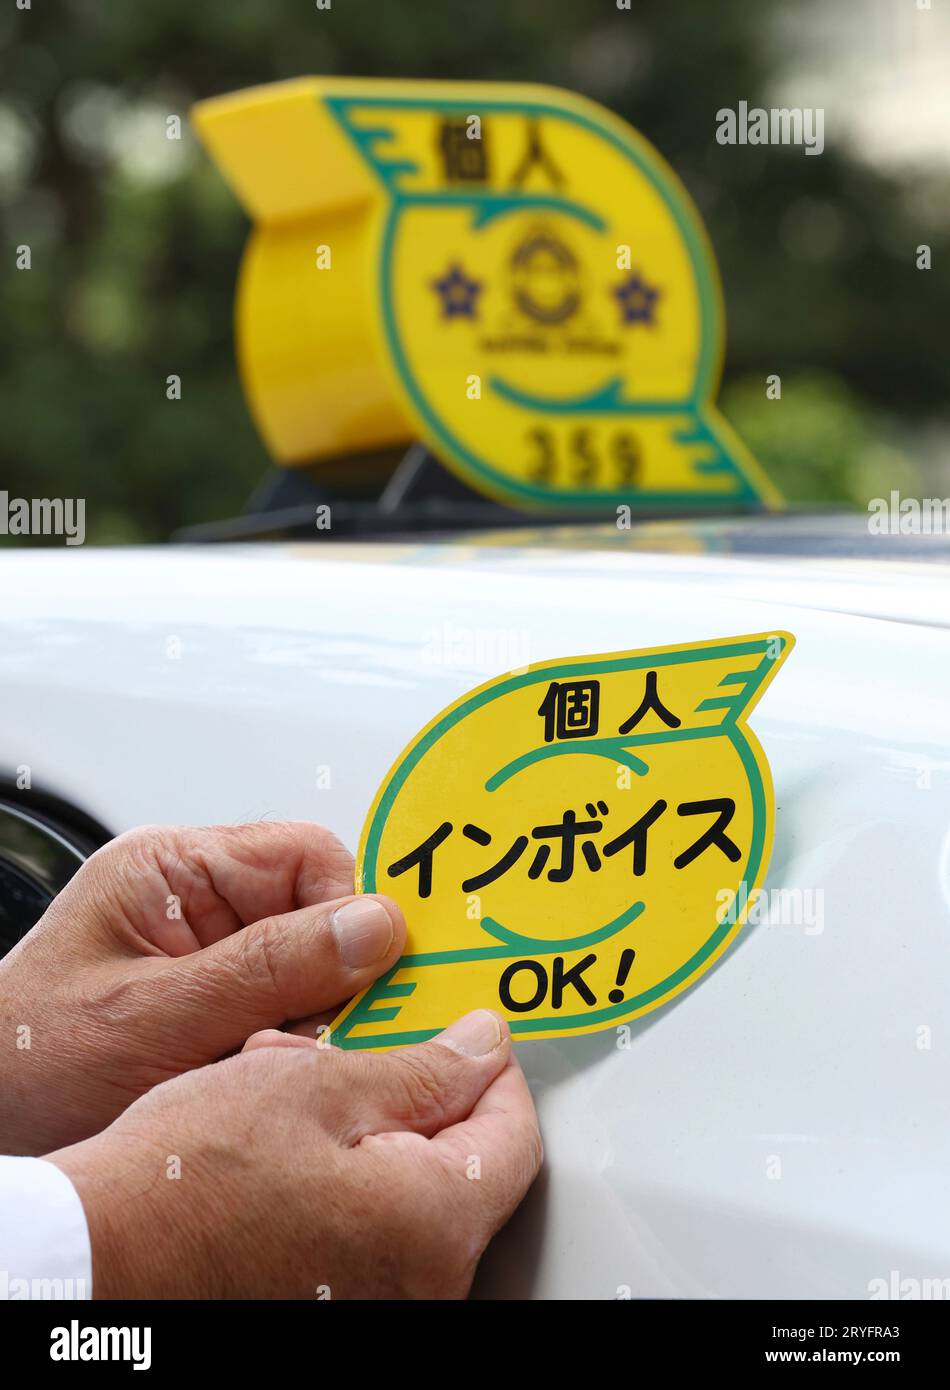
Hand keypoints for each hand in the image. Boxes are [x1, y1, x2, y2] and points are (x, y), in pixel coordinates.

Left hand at [0, 822, 405, 1154]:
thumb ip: (267, 969)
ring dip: (305, 1025)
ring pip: (309, 971)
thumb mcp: (151, 1019)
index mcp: (173, 868)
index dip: (349, 914)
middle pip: (317, 913)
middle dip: (329, 982)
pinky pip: (283, 1013)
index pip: (307, 855)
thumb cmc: (26, 1062)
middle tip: (310, 1041)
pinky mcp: (210, 1006)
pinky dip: (283, 1051)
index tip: (369, 981)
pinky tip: (253, 1081)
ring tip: (261, 1069)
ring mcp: (204, 954)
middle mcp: (194, 901)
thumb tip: (375, 925)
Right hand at [51, 1010, 541, 1298]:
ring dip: (365, 1129)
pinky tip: (282, 1144)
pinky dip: (340, 1179)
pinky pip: (366, 1232)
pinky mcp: (334, 1311)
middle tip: (351, 1051)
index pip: (514, 1133)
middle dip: (409, 1093)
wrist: (98, 1258)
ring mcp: (377, 1307)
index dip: (489, 1070)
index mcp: (433, 1224)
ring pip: (405, 1192)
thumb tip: (483, 1048)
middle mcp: (421, 1286)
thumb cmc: (189, 1179)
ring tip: (293, 1087)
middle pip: (460, 1165)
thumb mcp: (317, 1084)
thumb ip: (422, 1069)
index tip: (461, 1033)